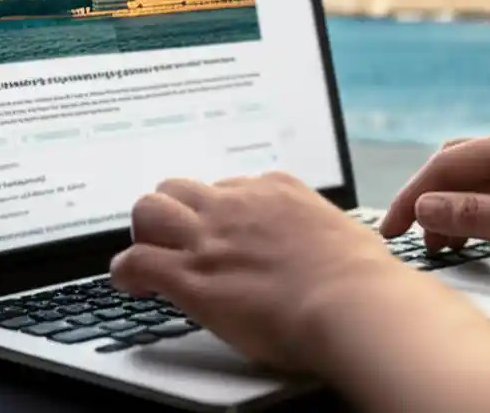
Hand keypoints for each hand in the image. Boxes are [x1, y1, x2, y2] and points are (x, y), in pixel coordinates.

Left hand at [110, 172, 429, 371]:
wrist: (354, 304)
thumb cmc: (362, 281)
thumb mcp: (346, 234)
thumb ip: (322, 232)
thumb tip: (330, 247)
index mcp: (277, 190)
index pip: (230, 186)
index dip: (220, 212)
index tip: (221, 233)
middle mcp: (238, 205)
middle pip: (180, 187)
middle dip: (173, 211)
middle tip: (178, 241)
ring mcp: (211, 238)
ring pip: (149, 209)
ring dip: (146, 232)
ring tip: (152, 256)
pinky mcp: (191, 276)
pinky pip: (135, 260)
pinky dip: (127, 272)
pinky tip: (133, 285)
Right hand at [378, 123, 489, 277]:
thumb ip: (474, 215)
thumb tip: (425, 206)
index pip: (446, 166)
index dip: (411, 198)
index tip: (391, 229)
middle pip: (458, 165)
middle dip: (430, 200)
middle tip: (411, 237)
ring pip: (479, 179)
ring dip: (454, 208)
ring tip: (443, 244)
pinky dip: (479, 211)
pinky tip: (476, 234)